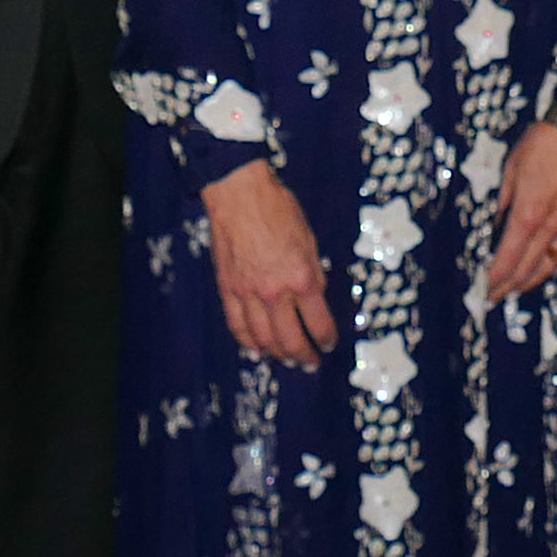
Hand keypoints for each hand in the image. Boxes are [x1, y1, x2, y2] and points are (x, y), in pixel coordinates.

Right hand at [201, 160, 337, 362]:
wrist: (239, 194)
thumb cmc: (278, 209)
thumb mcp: (309, 240)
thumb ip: (313, 273)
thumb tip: (315, 296)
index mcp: (302, 278)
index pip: (319, 323)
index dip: (326, 339)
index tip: (328, 344)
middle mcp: (275, 292)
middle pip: (291, 340)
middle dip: (303, 356)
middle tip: (309, 362)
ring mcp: (249, 293)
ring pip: (263, 339)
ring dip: (276, 354)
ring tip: (285, 359)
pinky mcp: (228, 289)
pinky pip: (237, 325)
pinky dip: (247, 341)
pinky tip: (256, 349)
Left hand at [487, 122, 556, 300]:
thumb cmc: (543, 143)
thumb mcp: (510, 168)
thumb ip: (502, 201)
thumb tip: (496, 223)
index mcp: (528, 215)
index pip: (508, 259)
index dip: (495, 278)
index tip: (484, 289)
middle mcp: (551, 226)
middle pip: (528, 269)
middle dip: (509, 286)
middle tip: (495, 296)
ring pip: (550, 265)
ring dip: (532, 281)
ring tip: (517, 288)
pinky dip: (555, 264)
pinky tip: (546, 267)